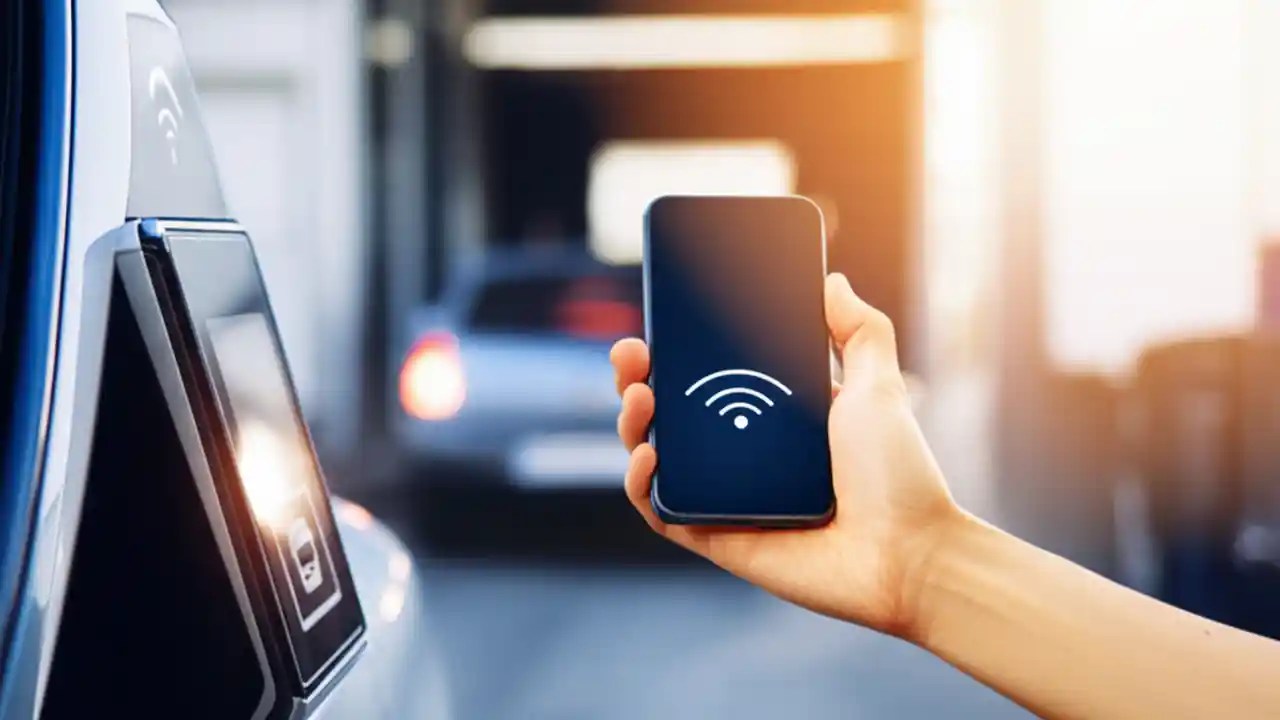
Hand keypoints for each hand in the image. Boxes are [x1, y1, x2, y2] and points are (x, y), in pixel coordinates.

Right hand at [610, 273, 960, 639]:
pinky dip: (640, 484)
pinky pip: (662, 511)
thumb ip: (860, 331)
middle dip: (638, 379)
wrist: (909, 556)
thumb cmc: (900, 477)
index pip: (710, 378)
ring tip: (639, 398)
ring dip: (631, 424)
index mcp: (775, 418)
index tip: (657, 322)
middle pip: (670, 413)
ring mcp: (727, 497)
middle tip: (631, 354)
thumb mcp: (880, 387)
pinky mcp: (717, 538)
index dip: (675, 352)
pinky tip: (647, 454)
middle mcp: (744, 455)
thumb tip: (830, 280)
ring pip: (656, 457)